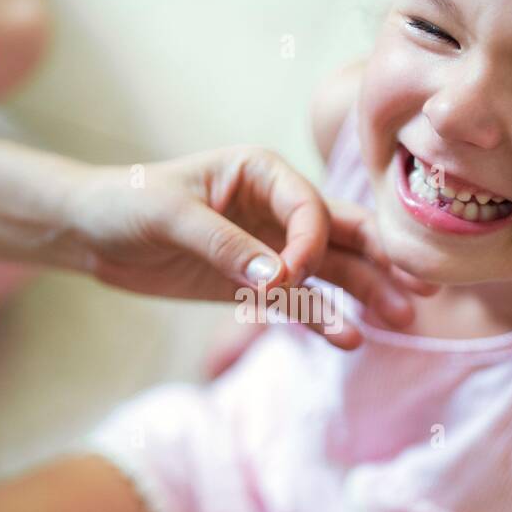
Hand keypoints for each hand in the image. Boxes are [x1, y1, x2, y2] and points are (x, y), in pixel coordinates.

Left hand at [48, 146, 435, 347]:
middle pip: (340, 232)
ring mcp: (270, 246)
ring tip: (401, 320)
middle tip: (421, 287)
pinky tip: (349, 340)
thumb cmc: (125, 203)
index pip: (307, 205)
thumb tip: (275, 278)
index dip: (308, 243)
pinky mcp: (254, 283)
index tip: (285, 277)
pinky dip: (322, 319)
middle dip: (380, 259)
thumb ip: (224, 244)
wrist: (90, 232)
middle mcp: (275, 206)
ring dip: (365, 293)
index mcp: (260, 171)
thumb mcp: (169, 216)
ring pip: (330, 269)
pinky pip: (297, 302)